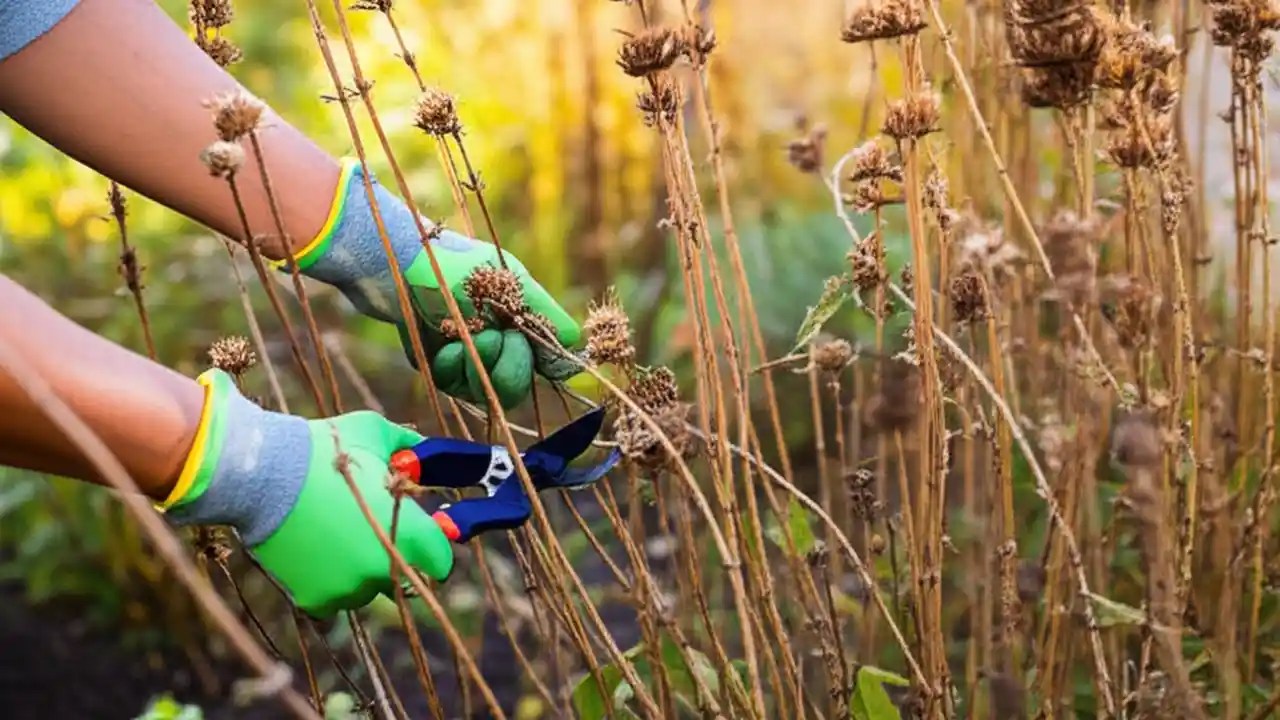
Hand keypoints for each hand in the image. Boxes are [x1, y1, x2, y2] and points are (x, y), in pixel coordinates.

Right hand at [164, 369, 453, 617]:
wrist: (261, 473)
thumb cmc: (324, 449)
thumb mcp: (375, 433)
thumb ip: (411, 447)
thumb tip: (428, 452)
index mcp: (412, 535)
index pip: (441, 561)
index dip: (432, 547)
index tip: (420, 535)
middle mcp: (386, 569)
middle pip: (406, 580)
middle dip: (397, 559)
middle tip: (373, 532)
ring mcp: (350, 589)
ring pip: (367, 591)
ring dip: (360, 572)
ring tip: (335, 536)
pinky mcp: (316, 601)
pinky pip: (333, 600)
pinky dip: (327, 582)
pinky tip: (314, 551)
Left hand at [396, 232, 581, 408]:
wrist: (402, 266)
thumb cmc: (457, 265)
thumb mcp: (508, 280)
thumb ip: (542, 310)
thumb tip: (574, 338)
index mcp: (520, 328)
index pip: (545, 365)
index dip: (540, 362)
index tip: (526, 339)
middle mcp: (498, 350)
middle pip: (517, 390)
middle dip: (511, 366)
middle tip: (497, 335)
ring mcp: (469, 364)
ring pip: (489, 394)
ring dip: (482, 363)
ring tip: (468, 335)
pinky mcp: (441, 371)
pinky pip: (457, 386)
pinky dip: (455, 364)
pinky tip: (445, 342)